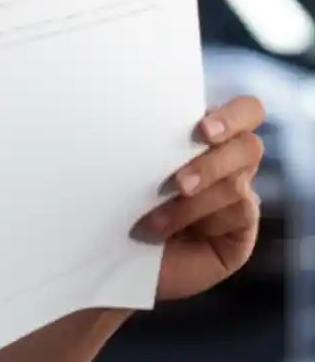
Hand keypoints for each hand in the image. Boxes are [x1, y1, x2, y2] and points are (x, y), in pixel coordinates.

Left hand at [134, 96, 266, 301]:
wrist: (111, 251)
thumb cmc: (118, 199)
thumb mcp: (132, 165)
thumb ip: (151, 141)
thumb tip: (141, 116)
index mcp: (205, 134)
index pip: (246, 111)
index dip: (233, 117)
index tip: (202, 130)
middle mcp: (228, 161)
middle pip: (250, 145)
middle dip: (213, 163)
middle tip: (180, 183)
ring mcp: (238, 194)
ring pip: (236, 182)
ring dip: (192, 202)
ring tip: (155, 220)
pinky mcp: (241, 227)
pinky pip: (238, 213)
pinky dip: (198, 219)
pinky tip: (164, 231)